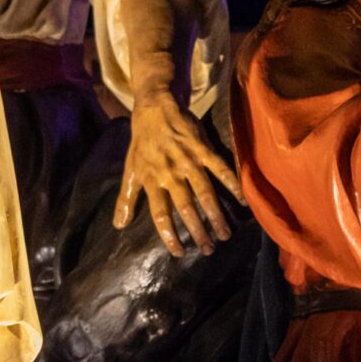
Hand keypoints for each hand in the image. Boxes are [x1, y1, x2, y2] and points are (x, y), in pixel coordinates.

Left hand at [116, 93, 244, 256]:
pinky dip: (232, 183)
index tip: (179, 253)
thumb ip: (127, 198)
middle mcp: (170, 173)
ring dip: (215, 214)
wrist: (154, 108)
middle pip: (185, 208)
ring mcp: (188, 161)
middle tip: (208, 250)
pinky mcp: (203, 149)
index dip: (169, 235)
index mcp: (152, 180)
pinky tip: (241, 199)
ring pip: (204, 192)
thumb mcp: (131, 170)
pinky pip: (220, 168)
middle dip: (197, 231)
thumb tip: (119, 225)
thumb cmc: (142, 142)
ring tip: (225, 234)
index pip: (161, 214)